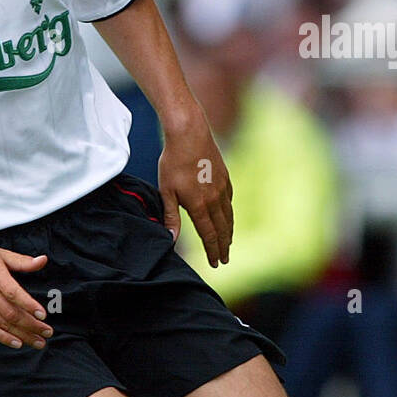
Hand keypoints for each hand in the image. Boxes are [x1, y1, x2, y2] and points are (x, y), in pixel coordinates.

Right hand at [0, 239, 53, 349]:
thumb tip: (43, 260)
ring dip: (22, 334)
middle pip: (11, 313)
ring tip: (38, 342)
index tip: (43, 315)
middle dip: (32, 325)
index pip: (14, 293)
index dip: (29, 305)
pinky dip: (2, 337)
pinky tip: (16, 343)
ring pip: (2, 323)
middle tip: (48, 333)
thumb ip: (22, 261)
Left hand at [158, 114, 232, 265]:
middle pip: (222, 229)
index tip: (216, 263)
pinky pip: (230, 201)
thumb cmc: (173, 161)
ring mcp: (222, 187)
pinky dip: (230, 213)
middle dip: (223, 246)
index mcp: (199, 205)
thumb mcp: (166, 191)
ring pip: (228, 216)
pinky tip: (228, 216)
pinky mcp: (225, 177)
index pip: (209, 235)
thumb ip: (170, 216)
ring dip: (228, 232)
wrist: (190, 133)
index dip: (212, 251)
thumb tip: (171, 239)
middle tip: (225, 259)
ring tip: (228, 243)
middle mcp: (215, 199)